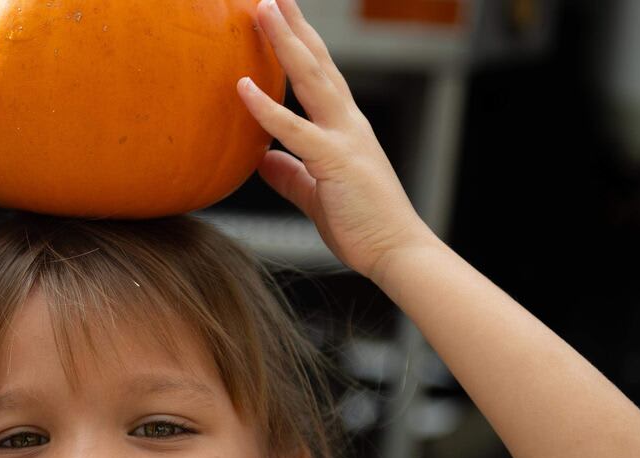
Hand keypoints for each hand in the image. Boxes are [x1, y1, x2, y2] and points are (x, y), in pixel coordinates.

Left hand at [237, 0, 437, 281]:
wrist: (397, 252)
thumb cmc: (362, 227)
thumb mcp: (315, 195)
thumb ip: (289, 175)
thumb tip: (261, 159)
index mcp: (345, 129)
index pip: (319, 75)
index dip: (298, 44)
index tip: (279, 16)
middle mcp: (348, 123)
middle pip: (317, 62)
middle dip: (293, 26)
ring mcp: (345, 138)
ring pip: (311, 79)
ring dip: (284, 42)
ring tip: (262, 9)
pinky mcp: (336, 160)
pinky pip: (295, 129)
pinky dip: (267, 107)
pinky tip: (243, 86)